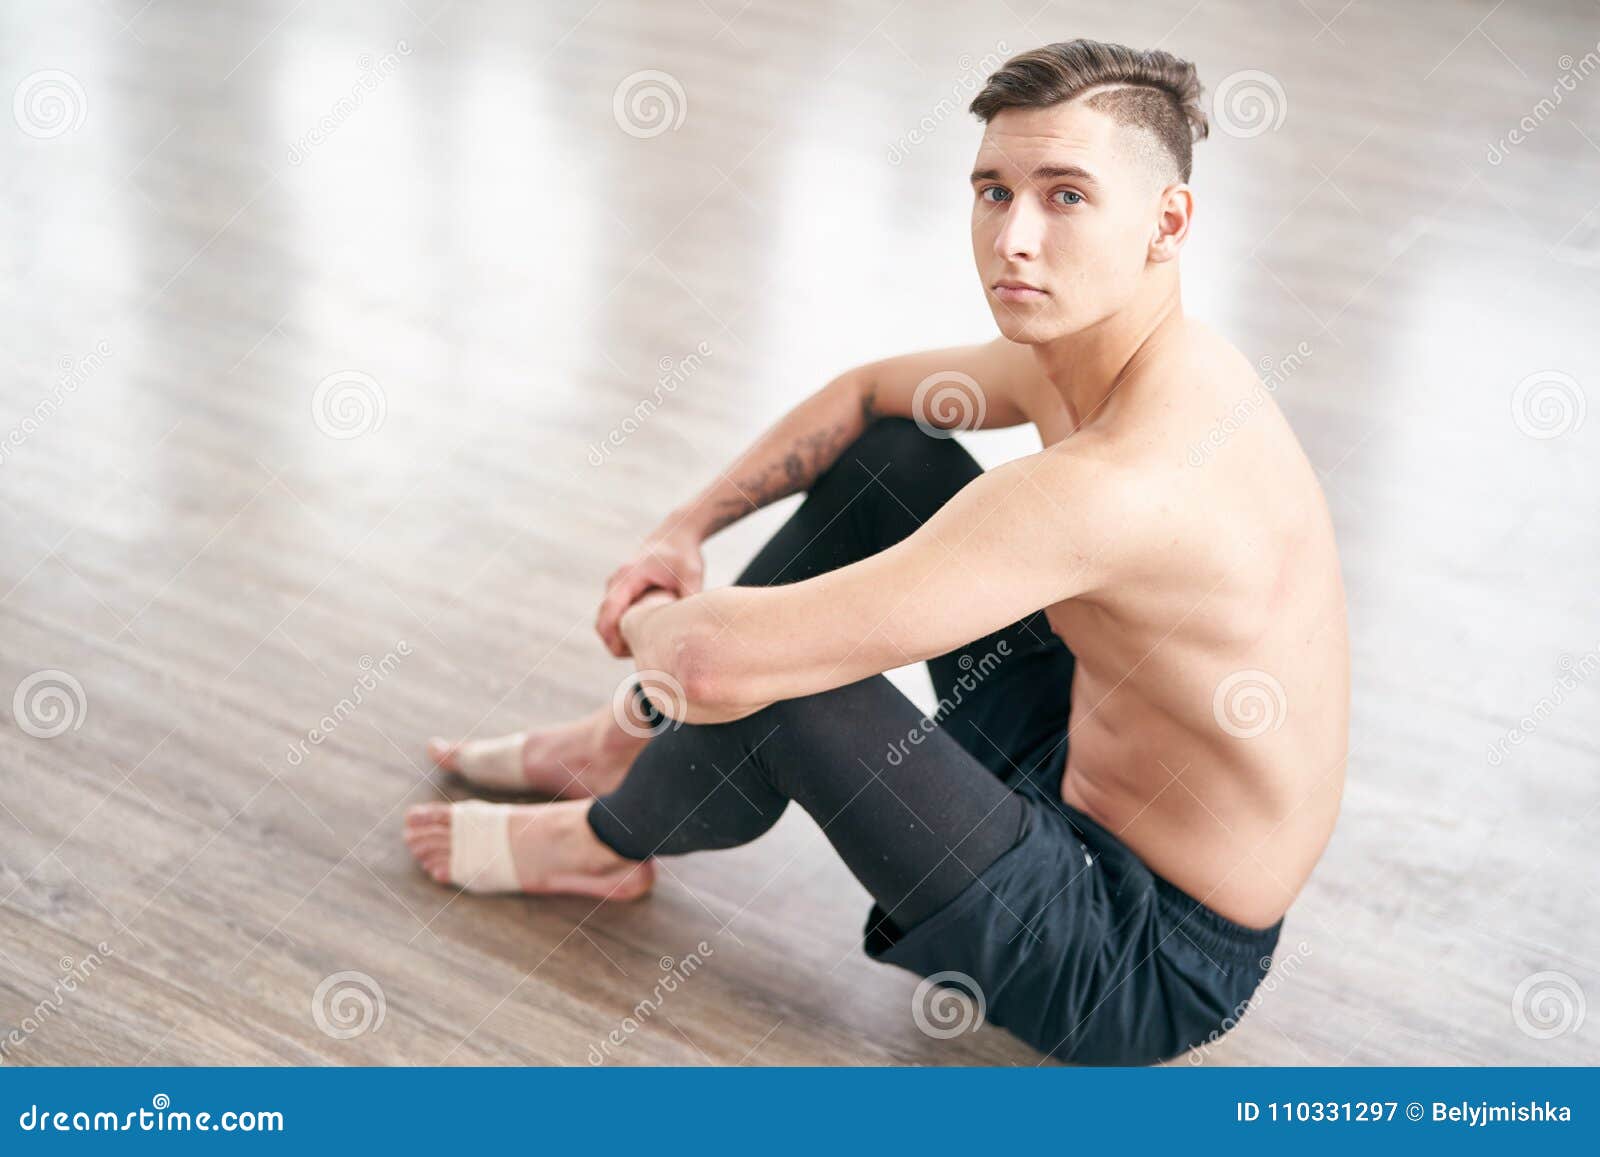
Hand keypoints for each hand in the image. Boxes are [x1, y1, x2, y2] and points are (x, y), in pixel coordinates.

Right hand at [596, 531, 704, 656]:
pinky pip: (615, 616)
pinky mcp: (622, 591)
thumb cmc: (684, 554)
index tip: (622, 654)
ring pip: (607, 620)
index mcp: (628, 577)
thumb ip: (690, 598)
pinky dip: (624, 629)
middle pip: (603, 621)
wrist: (677, 533)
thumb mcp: (692, 575)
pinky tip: (645, 637)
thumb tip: (693, 625)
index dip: (611, 636)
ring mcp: (617, 586)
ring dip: (619, 638)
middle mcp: (617, 582)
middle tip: (640, 658)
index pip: (609, 611)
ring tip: (645, 648)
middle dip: (614, 643)